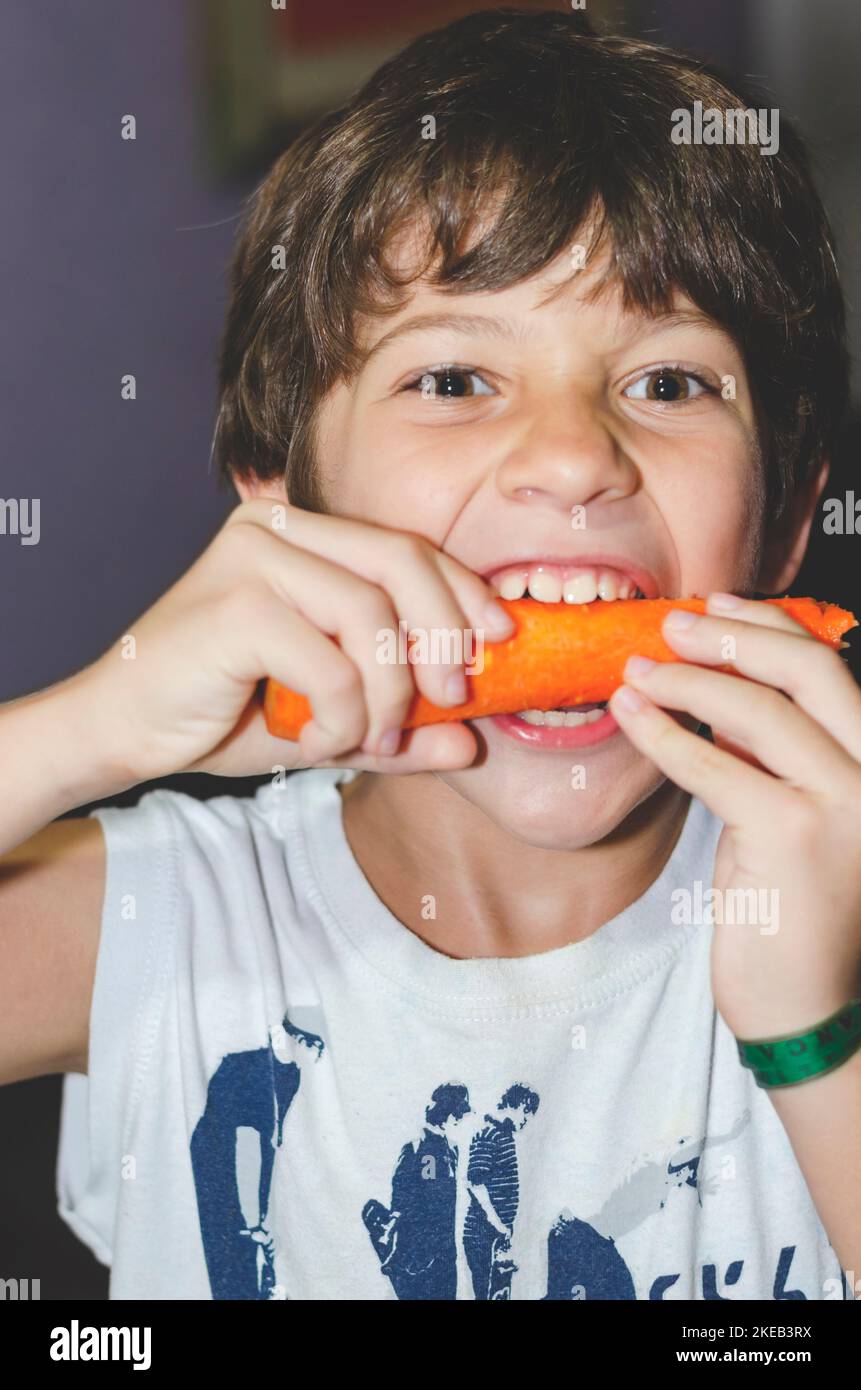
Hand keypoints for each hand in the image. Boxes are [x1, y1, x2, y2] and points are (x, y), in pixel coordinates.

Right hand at [76, 498, 513, 783]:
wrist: (118, 732)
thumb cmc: (217, 712)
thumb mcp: (326, 721)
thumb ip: (395, 727)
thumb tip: (471, 747)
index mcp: (299, 533)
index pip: (406, 547)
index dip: (463, 591)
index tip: (500, 639)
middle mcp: (275, 527)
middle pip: (402, 562)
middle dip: (442, 636)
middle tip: (450, 701)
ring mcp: (249, 558)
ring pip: (372, 617)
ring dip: (387, 696)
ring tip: (366, 738)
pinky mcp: (233, 605)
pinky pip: (331, 664)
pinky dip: (340, 717)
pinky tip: (315, 741)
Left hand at [609, 593, 860, 1038]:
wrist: (809, 1008)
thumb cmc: (790, 910)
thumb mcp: (788, 814)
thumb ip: (769, 754)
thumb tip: (714, 685)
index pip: (830, 669)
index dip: (771, 627)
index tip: (717, 606)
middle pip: (808, 672)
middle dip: (734, 635)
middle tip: (671, 623)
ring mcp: (845, 805)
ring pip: (761, 712)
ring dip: (688, 680)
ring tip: (635, 670)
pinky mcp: (795, 838)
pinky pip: (717, 767)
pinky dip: (665, 735)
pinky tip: (630, 716)